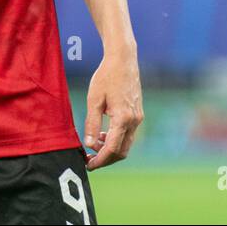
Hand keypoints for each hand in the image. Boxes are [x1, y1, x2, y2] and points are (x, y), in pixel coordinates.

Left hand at [84, 49, 142, 169]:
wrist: (123, 60)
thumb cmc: (106, 76)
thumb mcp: (94, 100)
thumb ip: (91, 123)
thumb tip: (88, 144)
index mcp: (123, 118)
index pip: (112, 149)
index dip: (100, 160)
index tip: (88, 165)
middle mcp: (134, 121)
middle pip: (122, 152)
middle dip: (106, 159)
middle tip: (90, 160)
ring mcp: (138, 118)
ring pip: (126, 144)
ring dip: (111, 149)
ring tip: (93, 144)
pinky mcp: (138, 114)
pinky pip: (128, 134)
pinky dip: (116, 139)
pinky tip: (103, 134)